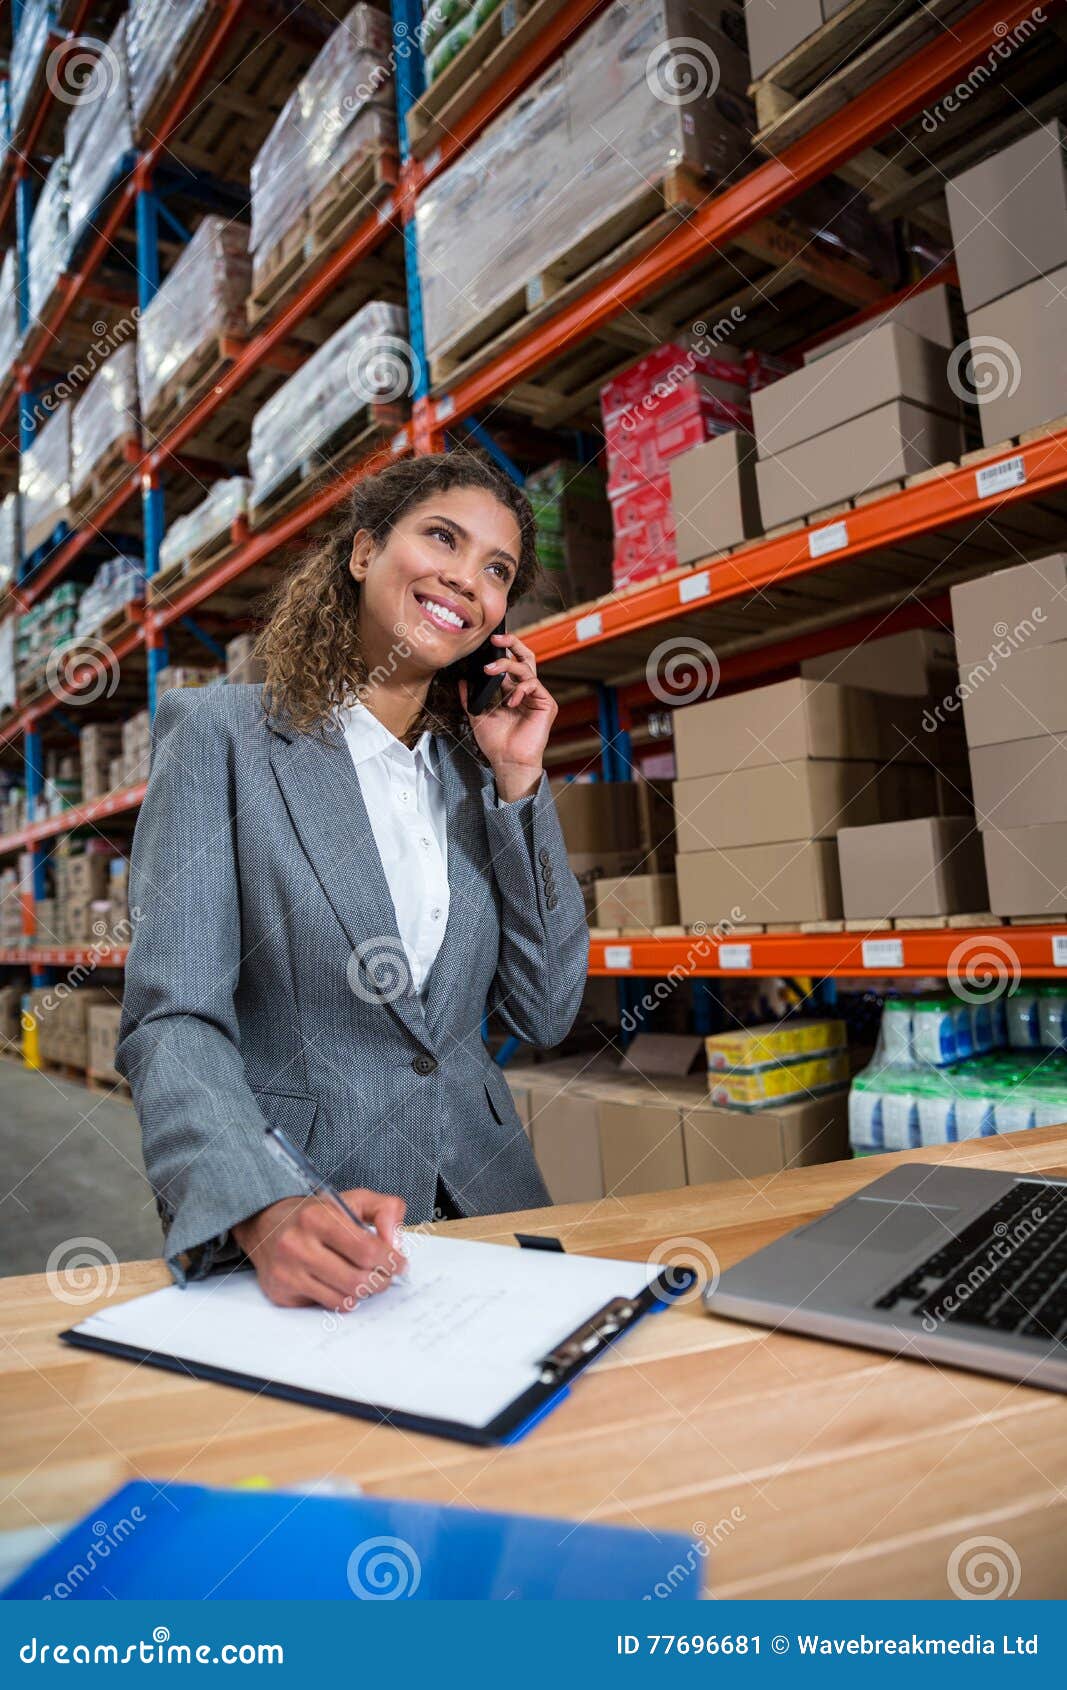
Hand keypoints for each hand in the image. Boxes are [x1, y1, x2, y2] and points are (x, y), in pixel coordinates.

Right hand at [232, 1188, 407, 1312]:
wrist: (267, 1225)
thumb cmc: (318, 1214)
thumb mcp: (355, 1199)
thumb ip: (386, 1211)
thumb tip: (396, 1244)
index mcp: (318, 1217)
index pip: (366, 1249)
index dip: (390, 1260)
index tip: (400, 1264)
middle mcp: (297, 1244)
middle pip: (357, 1279)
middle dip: (381, 1280)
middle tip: (386, 1276)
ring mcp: (287, 1271)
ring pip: (344, 1298)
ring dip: (365, 1293)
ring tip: (367, 1280)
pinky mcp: (281, 1292)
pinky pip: (327, 1306)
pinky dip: (344, 1299)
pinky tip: (343, 1285)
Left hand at [460, 631, 555, 800]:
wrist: (507, 760)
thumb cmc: (496, 742)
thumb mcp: (476, 715)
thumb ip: (470, 697)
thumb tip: (462, 681)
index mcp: (511, 691)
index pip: (510, 662)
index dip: (501, 651)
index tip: (487, 643)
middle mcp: (525, 690)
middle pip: (525, 657)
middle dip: (512, 643)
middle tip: (497, 638)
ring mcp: (536, 696)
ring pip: (527, 667)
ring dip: (507, 665)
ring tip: (491, 670)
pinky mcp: (546, 704)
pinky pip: (534, 685)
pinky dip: (520, 688)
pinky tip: (510, 700)